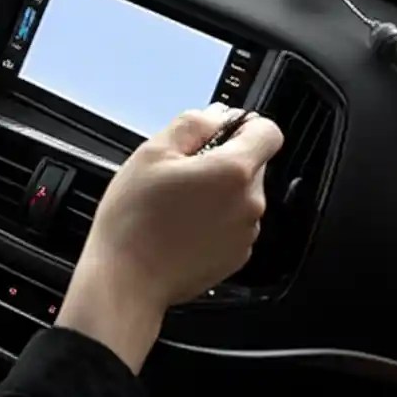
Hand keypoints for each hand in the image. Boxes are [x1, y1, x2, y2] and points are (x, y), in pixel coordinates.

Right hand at [54, 103, 283, 371]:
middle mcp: (250, 203)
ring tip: (176, 204)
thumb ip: (192, 124)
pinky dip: (215, 220)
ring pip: (241, 195)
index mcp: (233, 171)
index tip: (221, 131)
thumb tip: (217, 115)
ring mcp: (246, 233)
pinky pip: (234, 224)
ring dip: (218, 192)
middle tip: (181, 171)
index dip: (246, 124)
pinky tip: (182, 226)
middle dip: (222, 160)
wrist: (127, 281)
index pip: (268, 131)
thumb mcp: (152, 153)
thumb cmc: (134, 219)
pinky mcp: (236, 257)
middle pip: (252, 164)